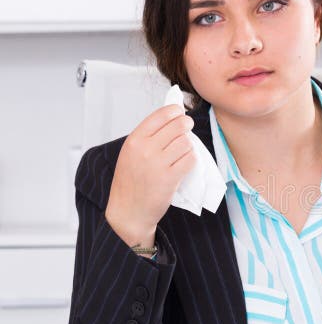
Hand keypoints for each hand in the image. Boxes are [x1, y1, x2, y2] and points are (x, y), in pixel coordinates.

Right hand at [105, 105, 196, 247]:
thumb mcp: (131, 153)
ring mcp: (158, 164)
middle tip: (187, 129)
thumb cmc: (131, 182)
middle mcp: (145, 149)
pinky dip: (191, 160)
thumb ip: (148, 137)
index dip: (176, 112)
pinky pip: (190, 159)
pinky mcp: (170, 178)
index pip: (162, 114)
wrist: (128, 211)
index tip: (180, 114)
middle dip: (187, 126)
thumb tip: (173, 118)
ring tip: (182, 152)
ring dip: (189, 146)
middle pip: (178, 125)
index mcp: (135, 140)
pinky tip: (184, 164)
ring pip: (187, 142)